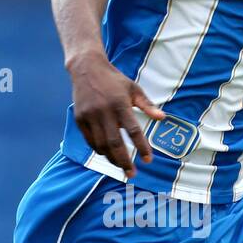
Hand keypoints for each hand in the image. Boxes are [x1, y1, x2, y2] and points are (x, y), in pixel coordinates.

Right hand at [70, 53, 164, 177]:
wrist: (86, 68)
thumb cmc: (114, 80)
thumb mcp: (134, 88)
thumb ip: (147, 105)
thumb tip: (163, 118)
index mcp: (120, 104)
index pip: (133, 130)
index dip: (141, 147)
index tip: (148, 159)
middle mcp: (104, 111)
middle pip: (115, 143)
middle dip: (124, 161)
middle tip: (132, 173)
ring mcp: (90, 116)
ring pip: (101, 145)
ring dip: (111, 158)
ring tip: (121, 166)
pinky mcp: (80, 119)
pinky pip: (90, 141)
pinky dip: (99, 150)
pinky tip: (107, 154)